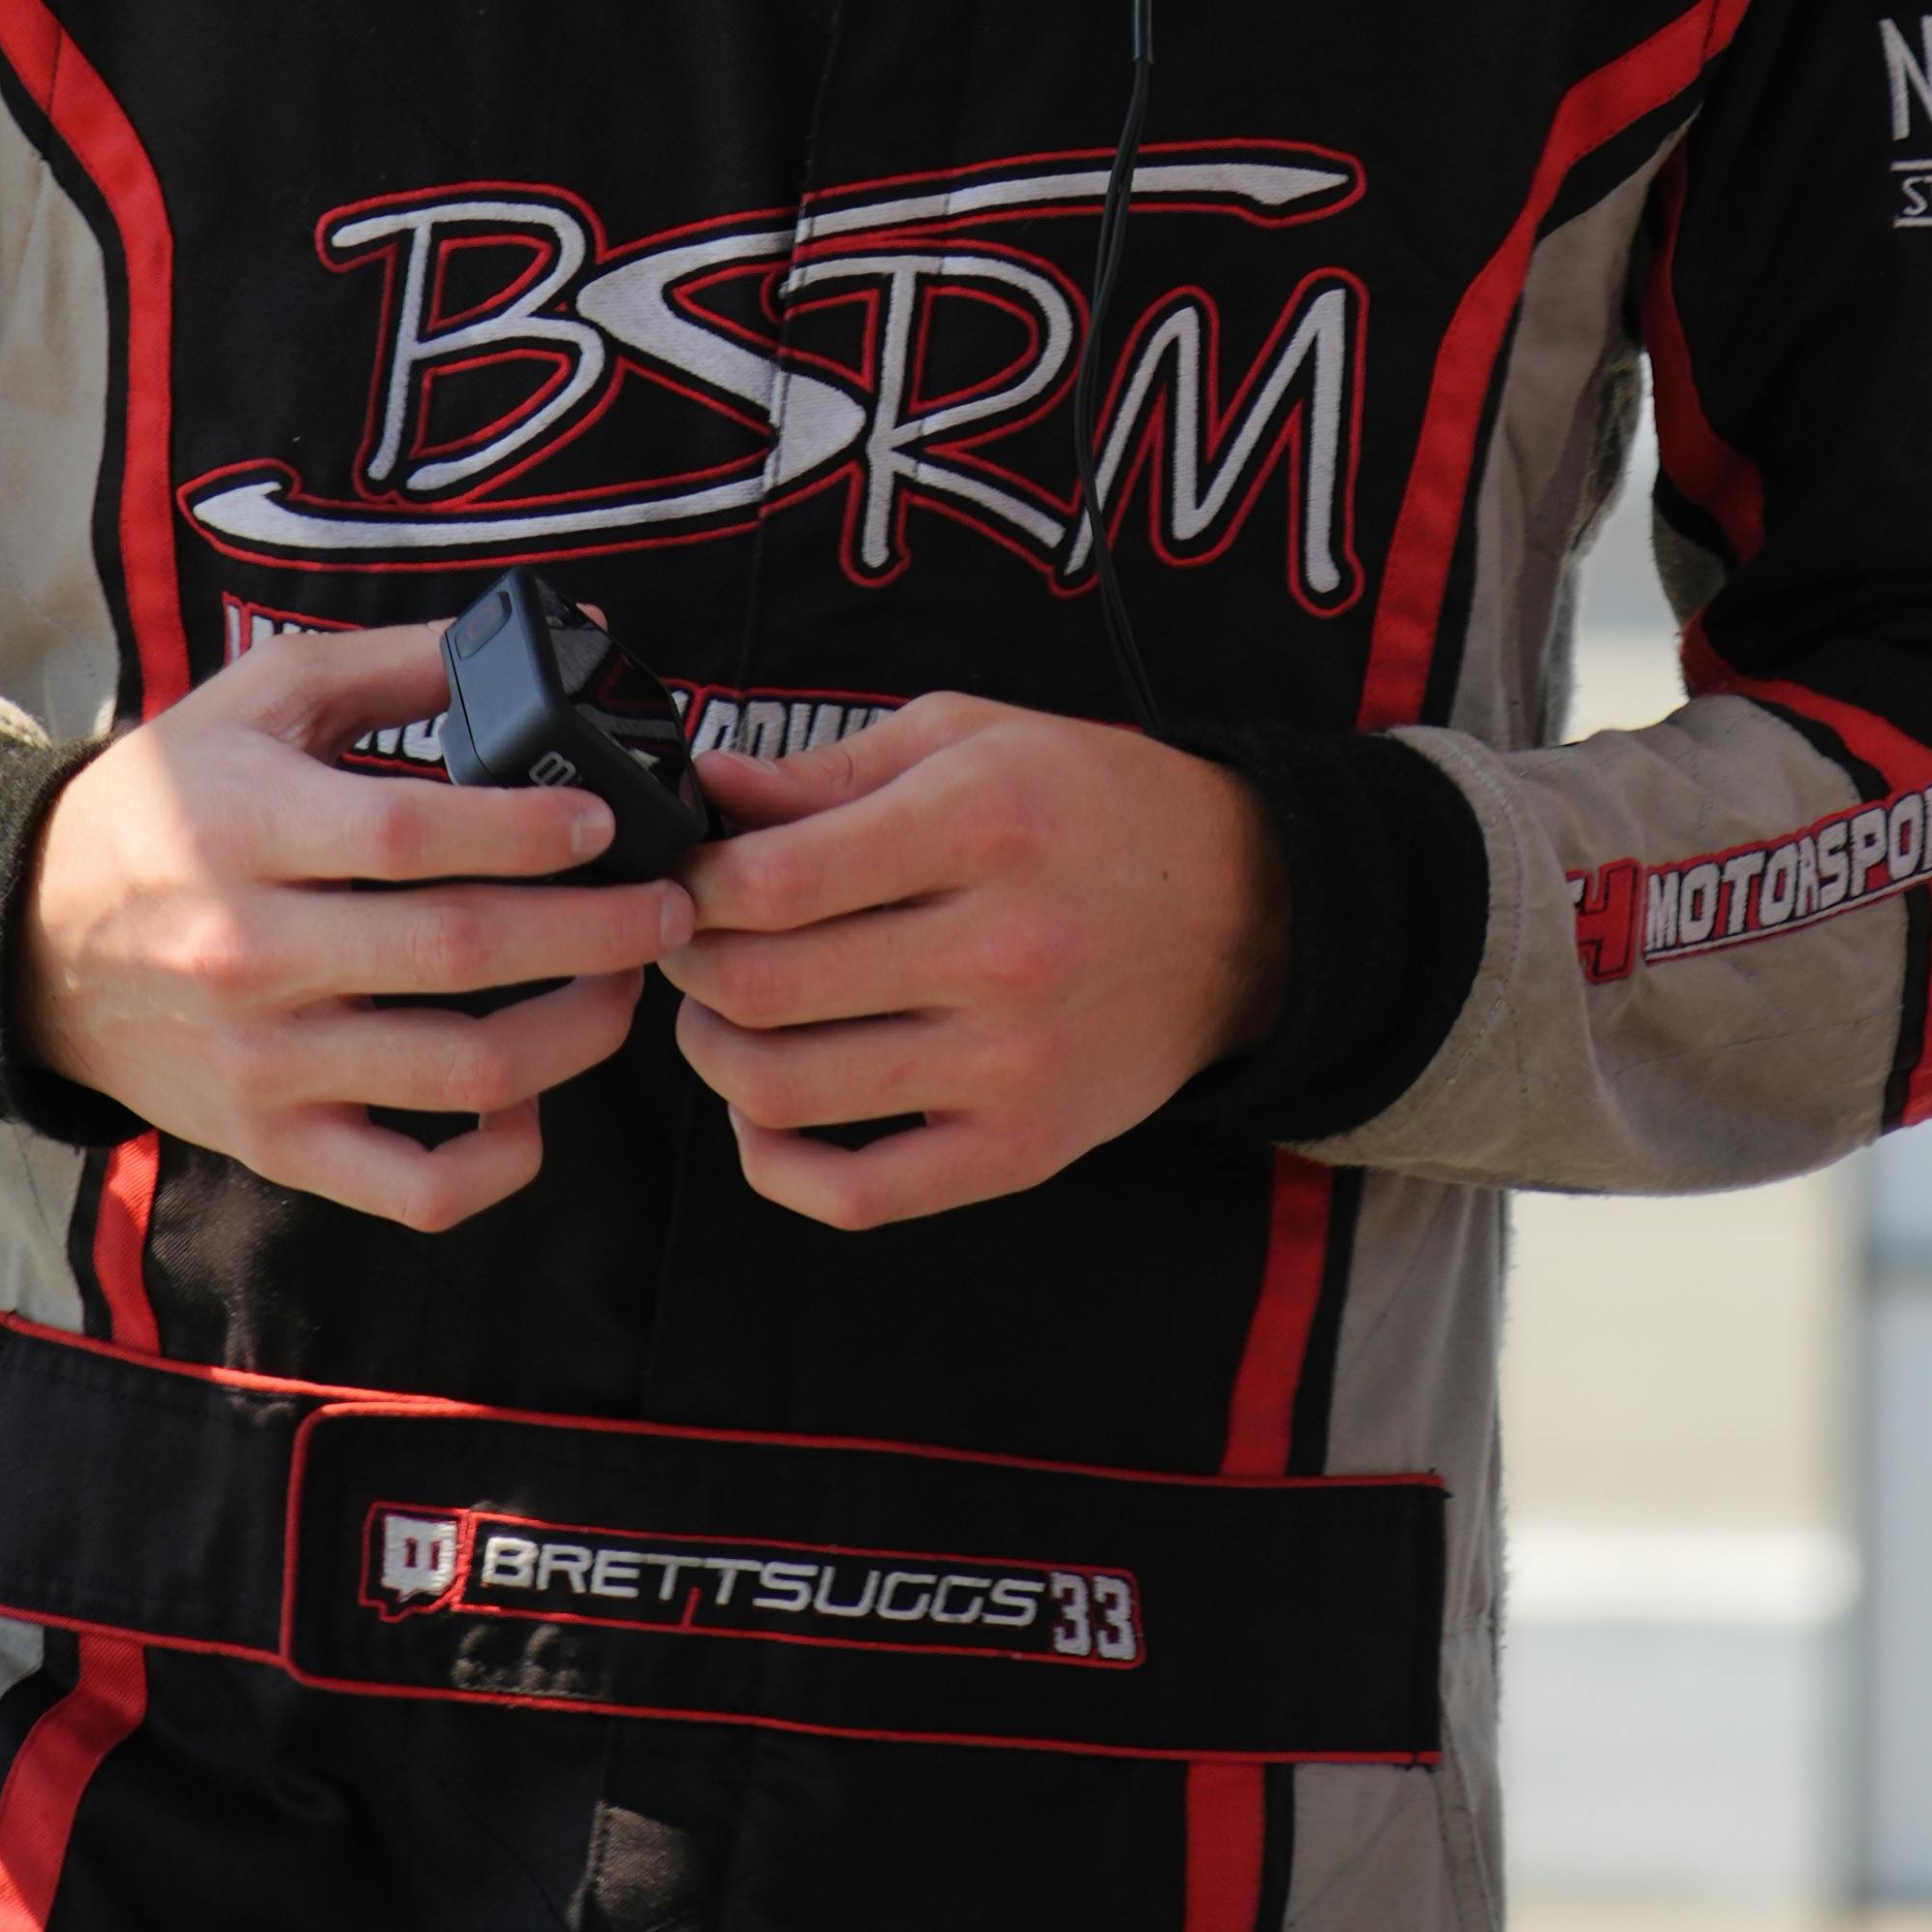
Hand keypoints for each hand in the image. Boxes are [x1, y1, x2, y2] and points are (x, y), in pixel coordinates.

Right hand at [13, 620, 695, 1235]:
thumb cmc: (166, 807)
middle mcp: (252, 956)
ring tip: (627, 980)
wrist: (31, 941)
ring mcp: (265, 1064)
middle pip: (458, 952)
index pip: (411, 836)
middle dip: (597, 929)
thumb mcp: (259, 702)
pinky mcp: (275, 1142)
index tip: (608, 821)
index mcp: (246, 833)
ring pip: (461, 1070)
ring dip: (578, 1031)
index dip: (526, 829)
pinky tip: (533, 1107)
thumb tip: (530, 643)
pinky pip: (411, 1186)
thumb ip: (395, 667)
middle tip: (670, 904)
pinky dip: (495, 1161)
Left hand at [658, 698, 1287, 1231]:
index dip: (691, 885)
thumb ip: (828, 771)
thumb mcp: (972, 737)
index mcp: (980, 824)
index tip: (684, 877)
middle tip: (688, 942)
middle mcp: (1000, 948)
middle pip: (763, 987)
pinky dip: (776, 1164)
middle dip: (689, 964)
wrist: (1248, 913)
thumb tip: (704, 796)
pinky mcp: (1023, 1147)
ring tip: (724, 1017)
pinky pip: (858, 1193)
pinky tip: (766, 1111)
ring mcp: (1013, 1062)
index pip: (772, 882)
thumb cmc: (1093, 808)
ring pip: (785, 1091)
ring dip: (713, 1056)